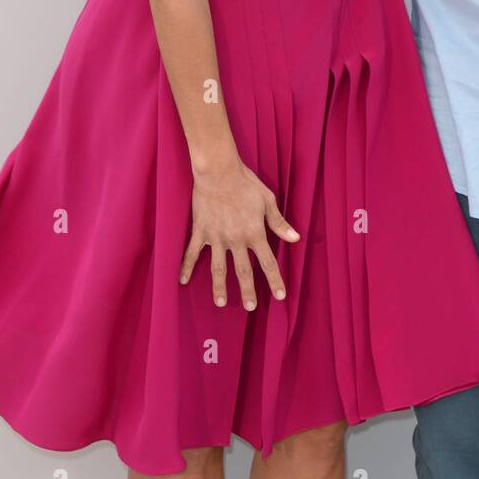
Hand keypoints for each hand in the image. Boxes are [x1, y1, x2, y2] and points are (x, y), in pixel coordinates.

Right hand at [179, 156, 299, 309]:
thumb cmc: (245, 183)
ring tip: (221, 303)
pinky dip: (186, 267)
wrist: (218, 171)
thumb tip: (295, 238)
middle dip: (248, 291)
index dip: (275, 281)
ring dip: (220, 287)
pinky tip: (182, 281)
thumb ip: (279, 222)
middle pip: (243, 271)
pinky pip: (192, 253)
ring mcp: (216, 237)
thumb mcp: (267, 200)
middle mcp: (236, 239)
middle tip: (250, 307)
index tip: (280, 296)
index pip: (268, 262)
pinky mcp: (201, 231)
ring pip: (218, 268)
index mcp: (255, 233)